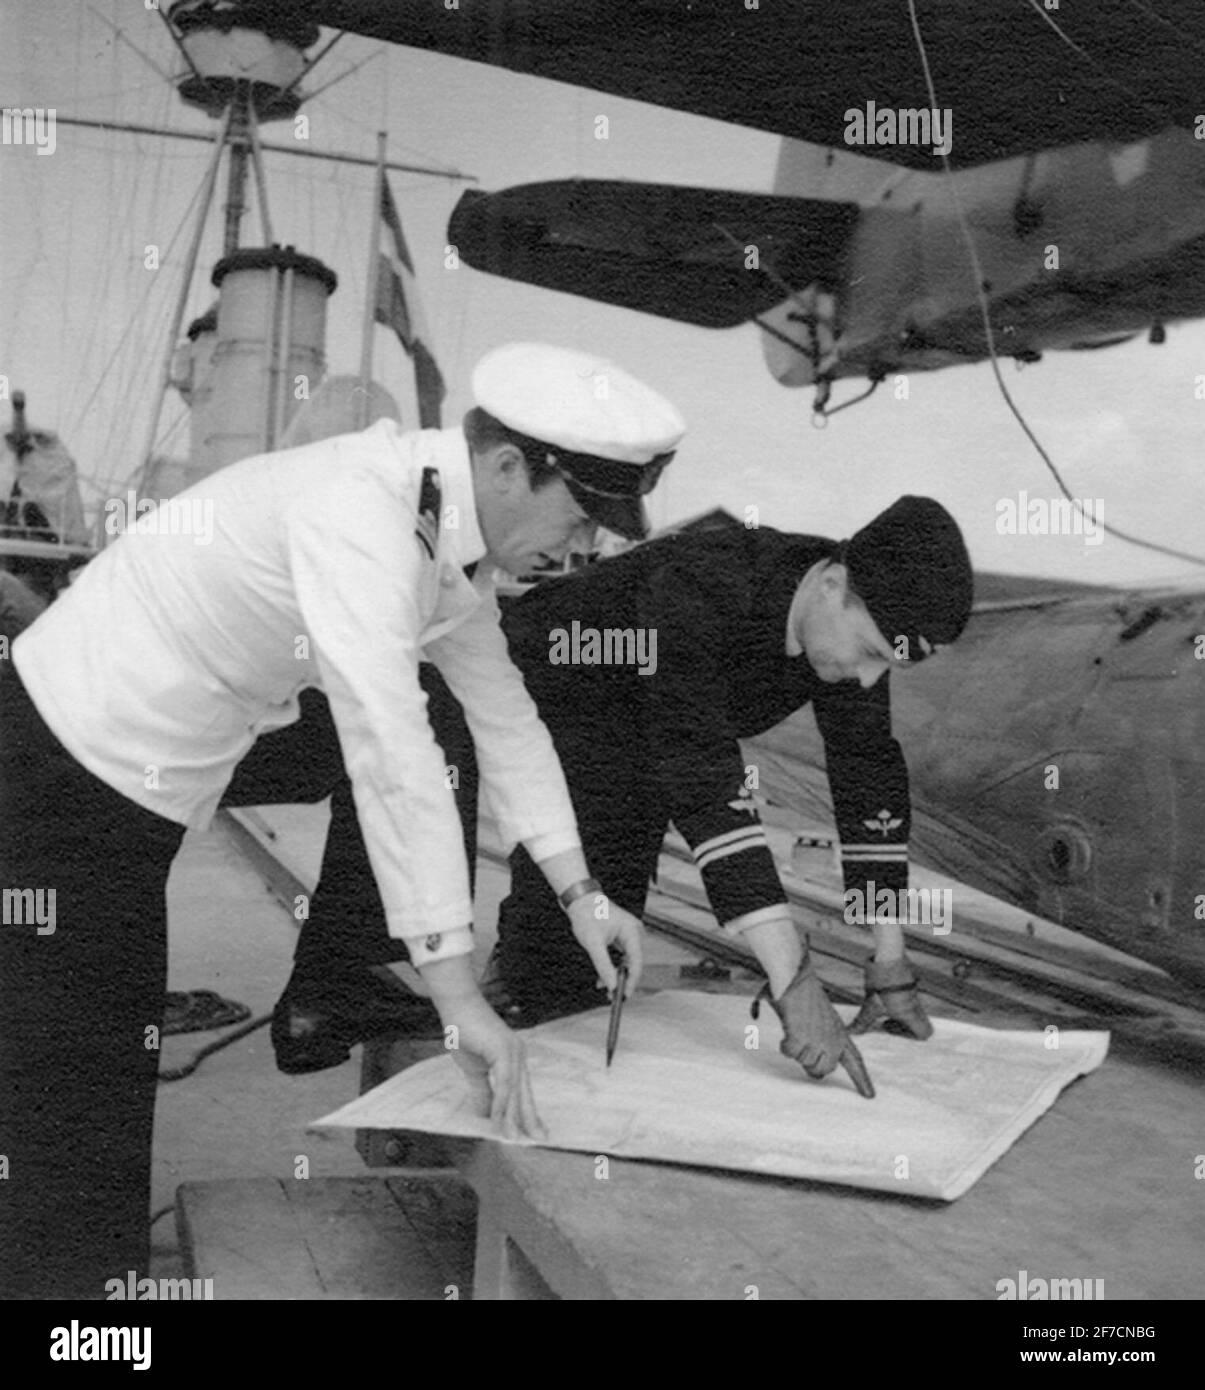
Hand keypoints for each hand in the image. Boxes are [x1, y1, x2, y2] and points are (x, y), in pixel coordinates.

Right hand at [420, 954, 544, 1138]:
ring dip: (512, 1117)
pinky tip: (497, 1120)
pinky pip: (503, 1084)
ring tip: (513, 1138)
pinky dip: (500, 1103)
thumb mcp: (473, 1069)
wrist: (456, 1006)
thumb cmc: (464, 1031)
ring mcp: (513, 1052)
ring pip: (515, 1092)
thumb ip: (481, 1090)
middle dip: (530, 1119)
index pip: (522, 1091)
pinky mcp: (504, 1050)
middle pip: (525, 1094)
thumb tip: (484, 1115)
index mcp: (514, 1059)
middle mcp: (519, 1056)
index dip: (526, 1112)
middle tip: (539, 1140)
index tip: (532, 1132)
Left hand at [564, 895, 643, 995]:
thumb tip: (611, 986)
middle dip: (622, 980)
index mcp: (632, 931)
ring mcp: (630, 933)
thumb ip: (603, 966)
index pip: (637, 962)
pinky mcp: (623, 935)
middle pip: (634, 963)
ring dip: (616, 974)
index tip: (624, 996)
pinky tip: (603, 976)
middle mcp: (635, 932)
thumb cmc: (587, 915)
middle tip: (611, 996)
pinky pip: (622, 955)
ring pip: (627, 961)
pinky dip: (613, 966)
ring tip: (603, 988)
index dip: (632, 981)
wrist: (580, 899)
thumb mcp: (593, 944)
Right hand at [758, 957, 874, 1098]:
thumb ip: (822, 1041)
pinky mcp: (802, 1039)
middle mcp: (833, 1040)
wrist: (797, 979)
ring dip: (796, 1049)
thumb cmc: (805, 996)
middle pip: (824, 1070)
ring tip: (796, 1028)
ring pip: (805, 1062)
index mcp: (841, 1034)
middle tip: (802, 1045)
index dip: (862, 1080)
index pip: (856, 1061)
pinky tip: (788, 1028)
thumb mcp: (822, 1019)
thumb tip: (813, 1066)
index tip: (870, 1096)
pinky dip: (785, 1044)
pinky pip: (790, 1053)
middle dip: (811, 1064)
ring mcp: (818, 1041)